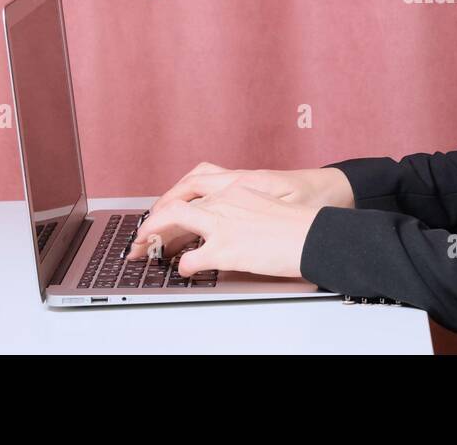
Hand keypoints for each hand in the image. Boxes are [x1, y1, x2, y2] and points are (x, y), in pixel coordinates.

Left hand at [136, 162, 353, 256]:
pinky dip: (183, 264)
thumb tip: (225, 218)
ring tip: (147, 250)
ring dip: (154, 236)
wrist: (317, 233)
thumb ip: (242, 206)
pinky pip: (192, 256)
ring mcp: (223, 222)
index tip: (160, 218)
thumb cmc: (301, 221)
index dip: (170, 205)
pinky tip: (185, 269)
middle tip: (139, 239)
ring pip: (174, 220)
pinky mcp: (226, 247)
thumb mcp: (268, 202)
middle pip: (176, 203)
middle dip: (152, 221)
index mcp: (236, 187)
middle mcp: (225, 200)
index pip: (191, 191)